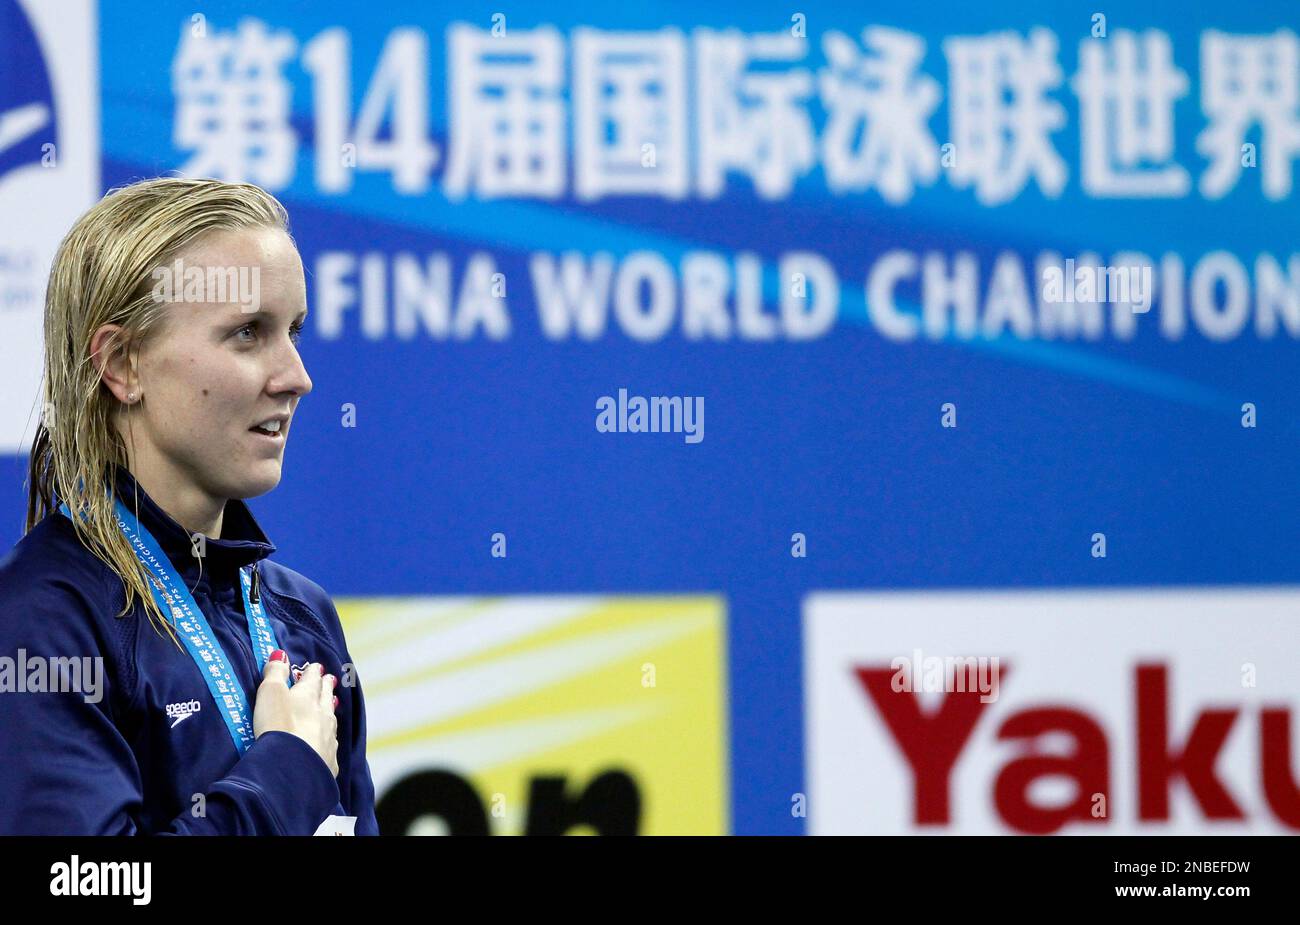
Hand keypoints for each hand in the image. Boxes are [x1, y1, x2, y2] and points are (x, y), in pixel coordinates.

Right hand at [253, 651, 338, 776]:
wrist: (293, 766)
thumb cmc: (277, 725)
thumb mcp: (270, 693)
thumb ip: (275, 673)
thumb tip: (280, 654)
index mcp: (308, 696)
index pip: (312, 679)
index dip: (313, 672)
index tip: (316, 667)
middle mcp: (323, 714)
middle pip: (326, 697)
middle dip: (326, 687)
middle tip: (330, 679)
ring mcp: (329, 738)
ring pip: (331, 720)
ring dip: (330, 711)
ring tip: (332, 706)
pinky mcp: (328, 761)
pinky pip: (330, 747)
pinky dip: (328, 741)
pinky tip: (328, 743)